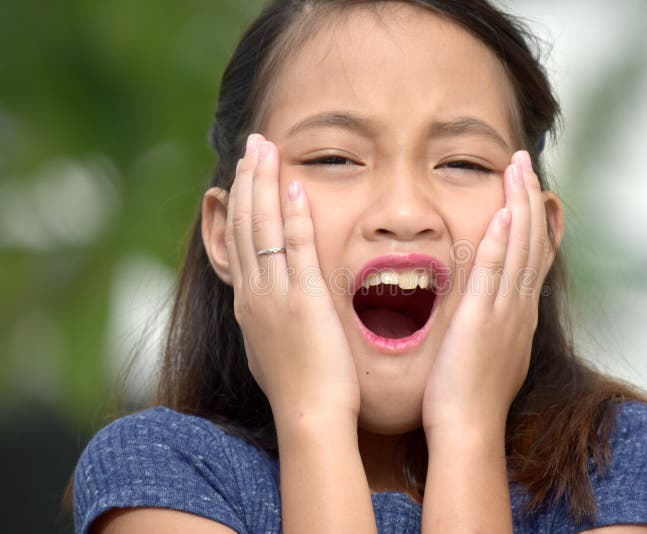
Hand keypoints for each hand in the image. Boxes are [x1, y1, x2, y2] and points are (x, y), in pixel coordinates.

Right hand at [222, 133, 360, 428]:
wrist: (309, 418)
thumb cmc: (301, 391)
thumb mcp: (276, 349)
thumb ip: (274, 321)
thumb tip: (276, 310)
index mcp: (248, 304)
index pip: (237, 242)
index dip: (239, 204)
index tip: (243, 176)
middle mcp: (253, 294)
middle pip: (242, 224)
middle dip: (246, 180)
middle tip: (251, 144)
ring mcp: (275, 295)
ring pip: (260, 228)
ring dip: (263, 183)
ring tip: (264, 148)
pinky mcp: (303, 300)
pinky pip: (295, 248)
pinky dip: (292, 214)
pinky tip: (294, 185)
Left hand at [421, 150, 554, 442]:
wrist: (469, 430)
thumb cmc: (470, 398)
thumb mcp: (490, 354)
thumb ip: (492, 326)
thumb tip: (487, 313)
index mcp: (519, 314)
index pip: (533, 256)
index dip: (533, 219)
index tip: (527, 190)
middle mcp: (519, 307)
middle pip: (533, 241)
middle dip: (530, 197)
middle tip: (524, 162)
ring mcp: (505, 312)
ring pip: (520, 247)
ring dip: (519, 203)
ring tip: (517, 167)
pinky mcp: (481, 319)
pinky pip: (494, 271)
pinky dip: (501, 239)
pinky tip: (503, 210)